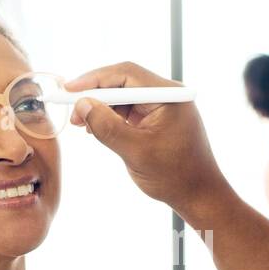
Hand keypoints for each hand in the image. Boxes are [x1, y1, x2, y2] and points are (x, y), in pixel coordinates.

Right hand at [65, 62, 233, 227]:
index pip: (126, 73)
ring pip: (124, 97)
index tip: (69, 90)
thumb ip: (108, 127)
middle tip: (72, 111)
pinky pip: (130, 111)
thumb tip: (82, 104)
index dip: (94, 79)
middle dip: (95, 95)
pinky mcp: (158, 119)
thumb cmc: (174, 176)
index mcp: (169, 95)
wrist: (199, 196)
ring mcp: (163, 107)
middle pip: (123, 82)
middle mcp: (168, 95)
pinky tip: (97, 129)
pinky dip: (112, 118)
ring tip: (82, 124)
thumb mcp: (136, 152)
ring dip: (102, 107)